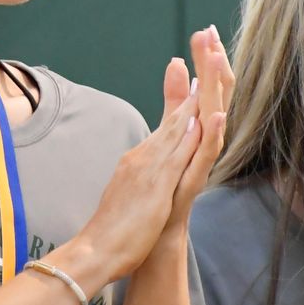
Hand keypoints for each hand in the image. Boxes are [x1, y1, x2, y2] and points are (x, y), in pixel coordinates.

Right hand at [72, 91, 205, 280]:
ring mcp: (149, 169)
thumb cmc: (112, 228)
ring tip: (209, 72)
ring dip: (195, 100)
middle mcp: (144, 157)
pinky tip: (203, 120)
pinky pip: (177, 157)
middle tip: (206, 54)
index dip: (185, 100)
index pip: (169, 125)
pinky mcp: (155, 187)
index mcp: (139, 159)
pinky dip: (192, 136)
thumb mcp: (130, 193)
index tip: (200, 76)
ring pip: (178, 130)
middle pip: (175, 118)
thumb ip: (141, 176)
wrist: (95, 251)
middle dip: (194, 88)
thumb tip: (148, 167)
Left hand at [158, 26, 233, 226]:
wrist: (159, 230)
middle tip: (212, 33)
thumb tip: (177, 61)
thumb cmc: (167, 184)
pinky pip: (207, 153)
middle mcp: (205, 139)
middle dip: (213, 64)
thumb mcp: (169, 131)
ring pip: (213, 117)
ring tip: (218, 59)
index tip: (205, 29)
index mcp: (197, 127)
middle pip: (213, 95)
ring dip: (216, 89)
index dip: (207, 59)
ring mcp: (202, 159)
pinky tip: (217, 114)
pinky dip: (213, 134)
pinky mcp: (196, 179)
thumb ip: (174, 97)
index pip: (207, 86)